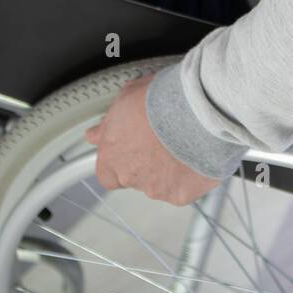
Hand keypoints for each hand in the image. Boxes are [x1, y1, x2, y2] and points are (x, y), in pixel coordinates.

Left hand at [84, 72, 222, 205]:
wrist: (193, 111)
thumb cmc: (160, 99)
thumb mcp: (127, 97)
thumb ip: (109, 122)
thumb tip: (95, 133)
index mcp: (112, 153)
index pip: (106, 173)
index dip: (119, 163)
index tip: (130, 150)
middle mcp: (129, 175)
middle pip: (134, 178)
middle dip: (145, 164)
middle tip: (161, 142)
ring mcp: (155, 188)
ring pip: (159, 184)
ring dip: (168, 170)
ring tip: (183, 144)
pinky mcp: (179, 195)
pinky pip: (183, 189)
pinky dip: (189, 177)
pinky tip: (197, 155)